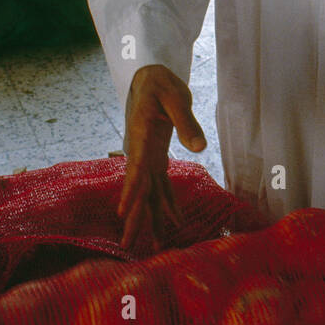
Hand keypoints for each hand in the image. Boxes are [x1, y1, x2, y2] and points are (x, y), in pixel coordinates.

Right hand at [118, 65, 206, 249]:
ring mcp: (146, 157)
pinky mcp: (155, 158)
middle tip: (127, 244)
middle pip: (136, 189)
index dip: (130, 192)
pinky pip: (160, 186)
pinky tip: (175, 222)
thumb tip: (200, 147)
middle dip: (133, 217)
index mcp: (140, 137)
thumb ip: (186, 122)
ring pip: (146, 193)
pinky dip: (167, 203)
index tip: (124, 212)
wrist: (149, 78)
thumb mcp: (176, 97)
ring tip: (149, 245)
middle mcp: (139, 152)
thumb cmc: (162, 84)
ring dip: (148, 218)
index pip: (135, 168)